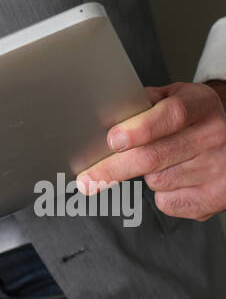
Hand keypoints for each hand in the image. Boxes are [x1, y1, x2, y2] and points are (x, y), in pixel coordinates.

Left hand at [76, 81, 225, 221]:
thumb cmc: (196, 116)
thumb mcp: (177, 96)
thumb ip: (146, 103)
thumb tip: (107, 117)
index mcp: (201, 107)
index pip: (170, 116)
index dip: (138, 129)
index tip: (112, 141)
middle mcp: (214, 137)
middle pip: (154, 157)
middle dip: (113, 169)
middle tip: (86, 179)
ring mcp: (218, 170)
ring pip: (157, 181)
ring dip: (146, 175)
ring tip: (163, 160)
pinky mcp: (215, 198)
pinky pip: (168, 202)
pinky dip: (162, 193)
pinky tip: (176, 177)